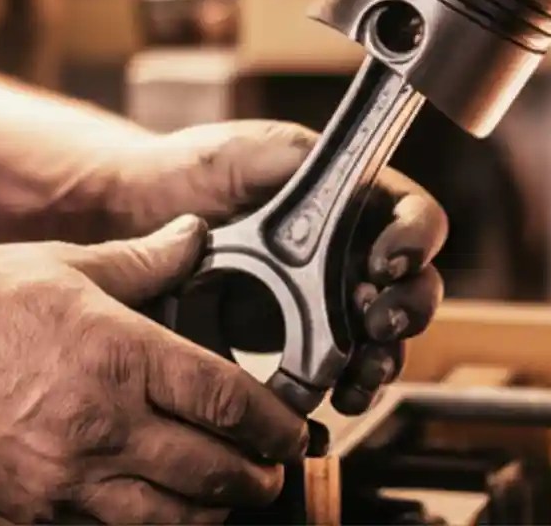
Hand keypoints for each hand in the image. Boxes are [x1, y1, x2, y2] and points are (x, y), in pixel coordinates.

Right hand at [0, 216, 307, 522]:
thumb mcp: (69, 264)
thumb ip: (148, 260)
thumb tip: (198, 238)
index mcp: (121, 354)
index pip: (228, 401)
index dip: (275, 423)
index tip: (293, 429)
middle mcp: (103, 423)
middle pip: (214, 472)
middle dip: (259, 477)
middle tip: (275, 470)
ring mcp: (69, 476)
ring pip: (173, 520)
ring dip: (216, 513)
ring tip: (233, 498)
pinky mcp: (37, 510)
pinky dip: (152, 525)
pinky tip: (164, 508)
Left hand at [89, 120, 448, 414]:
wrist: (135, 215)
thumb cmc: (190, 169)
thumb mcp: (240, 151)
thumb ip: (291, 155)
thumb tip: (341, 160)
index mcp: (353, 200)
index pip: (414, 217)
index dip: (415, 240)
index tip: (387, 261)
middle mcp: (352, 252)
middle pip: (414, 286)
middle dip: (407, 311)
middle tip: (378, 324)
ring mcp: (329, 300)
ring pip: (384, 337)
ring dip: (383, 359)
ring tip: (361, 375)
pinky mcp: (300, 342)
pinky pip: (340, 370)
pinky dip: (346, 388)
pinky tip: (334, 399)